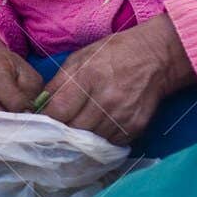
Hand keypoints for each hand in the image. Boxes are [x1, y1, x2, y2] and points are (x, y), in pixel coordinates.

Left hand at [42, 14, 196, 144]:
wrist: (155, 57)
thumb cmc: (113, 53)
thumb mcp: (80, 58)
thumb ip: (59, 83)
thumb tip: (40, 106)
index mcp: (87, 77)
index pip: (57, 112)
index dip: (47, 119)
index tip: (44, 121)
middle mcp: (104, 99)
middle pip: (72, 131)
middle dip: (62, 132)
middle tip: (60, 128)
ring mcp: (121, 115)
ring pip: (90, 141)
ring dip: (82, 137)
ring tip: (81, 127)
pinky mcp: (135, 126)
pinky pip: (109, 143)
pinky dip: (102, 139)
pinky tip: (100, 127)